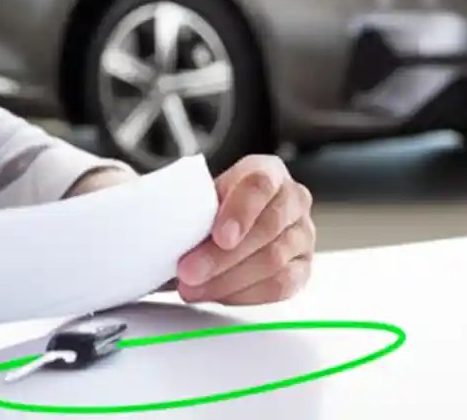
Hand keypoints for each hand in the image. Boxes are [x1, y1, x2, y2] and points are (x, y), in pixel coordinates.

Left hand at [176, 155, 315, 304]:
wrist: (221, 225)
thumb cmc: (209, 208)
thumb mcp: (198, 196)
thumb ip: (190, 206)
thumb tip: (163, 228)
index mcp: (267, 171)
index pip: (260, 185)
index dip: (240, 211)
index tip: (218, 236)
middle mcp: (293, 199)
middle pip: (267, 229)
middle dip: (223, 256)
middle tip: (188, 272)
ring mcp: (302, 234)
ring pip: (274, 261)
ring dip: (228, 280)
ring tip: (193, 287)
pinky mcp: (302, 267)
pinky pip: (280, 286)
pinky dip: (244, 294)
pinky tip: (217, 294)